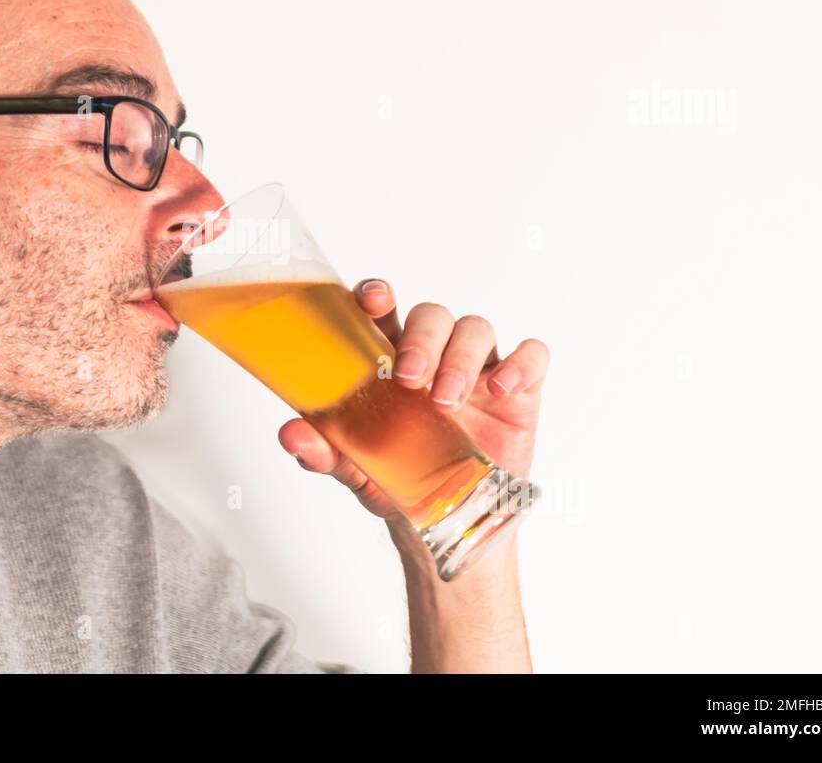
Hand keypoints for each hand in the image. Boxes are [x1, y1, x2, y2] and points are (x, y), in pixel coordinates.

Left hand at [277, 278, 547, 523]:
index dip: (379, 296)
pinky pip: (532, 355)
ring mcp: (479, 369)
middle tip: (410, 378)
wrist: (447, 526)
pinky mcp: (520, 390)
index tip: (373, 299)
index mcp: (391, 362)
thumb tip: (290, 434)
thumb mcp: (356, 471)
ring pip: (476, 329)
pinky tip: (500, 390)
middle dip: (422, 338)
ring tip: (446, 400)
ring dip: (460, 358)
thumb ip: (324, 452)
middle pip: (433, 315)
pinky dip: (520, 364)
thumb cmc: (398, 482)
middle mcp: (435, 356)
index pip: (384, 312)